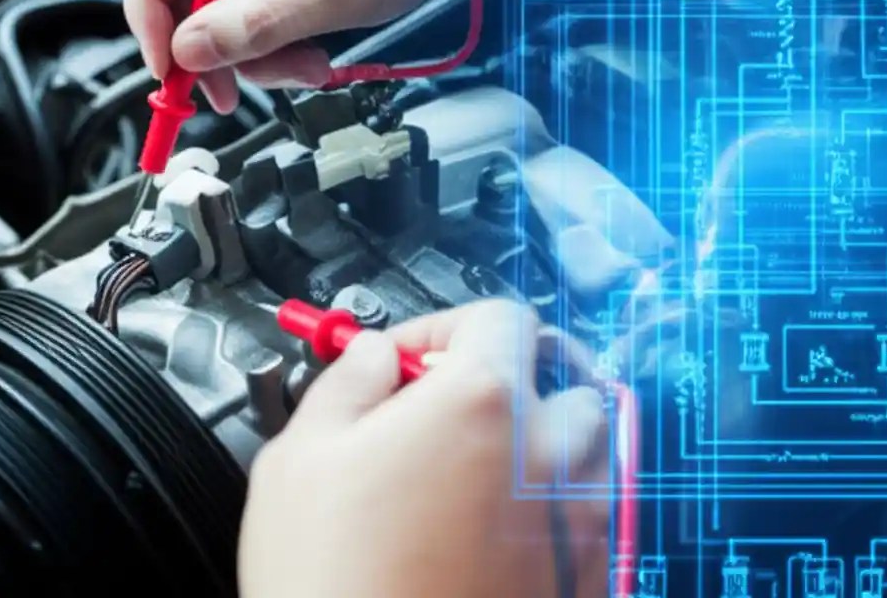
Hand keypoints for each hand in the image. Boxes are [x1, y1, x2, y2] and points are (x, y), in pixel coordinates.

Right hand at [123, 0, 460, 113]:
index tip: (169, 67)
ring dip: (250, 54)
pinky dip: (270, 44)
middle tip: (225, 95)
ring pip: (213, 7)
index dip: (149, 11)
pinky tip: (307, 56)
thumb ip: (257, 23)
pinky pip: (244, 10)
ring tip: (303, 69)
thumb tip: (192, 53)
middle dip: (207, 47)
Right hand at [237, 300, 612, 597]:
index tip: (407, 358)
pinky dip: (547, 513)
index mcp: (481, 402)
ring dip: (535, 444)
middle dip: (505, 382)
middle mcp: (547, 456)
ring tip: (468, 476)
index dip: (442, 327)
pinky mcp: (586, 581)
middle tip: (443, 410)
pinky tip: (483, 535)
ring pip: (583, 452)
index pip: (497, 317)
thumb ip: (347, 382)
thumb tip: (372, 357)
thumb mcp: (299, 456)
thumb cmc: (331, 586)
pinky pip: (585, 521)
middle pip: (558, 379)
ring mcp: (577, 524)